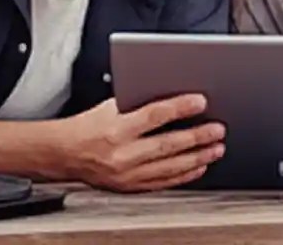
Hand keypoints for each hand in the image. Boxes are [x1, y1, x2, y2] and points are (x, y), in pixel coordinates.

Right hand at [57, 94, 225, 191]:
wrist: (64, 153)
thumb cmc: (88, 126)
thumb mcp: (110, 106)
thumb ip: (140, 103)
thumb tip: (173, 95)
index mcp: (116, 129)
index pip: (154, 116)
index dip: (179, 108)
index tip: (200, 102)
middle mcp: (122, 154)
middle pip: (168, 145)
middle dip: (197, 137)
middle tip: (218, 129)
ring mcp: (127, 174)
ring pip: (170, 167)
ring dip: (197, 157)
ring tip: (216, 148)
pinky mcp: (130, 187)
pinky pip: (163, 182)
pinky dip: (184, 174)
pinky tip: (199, 166)